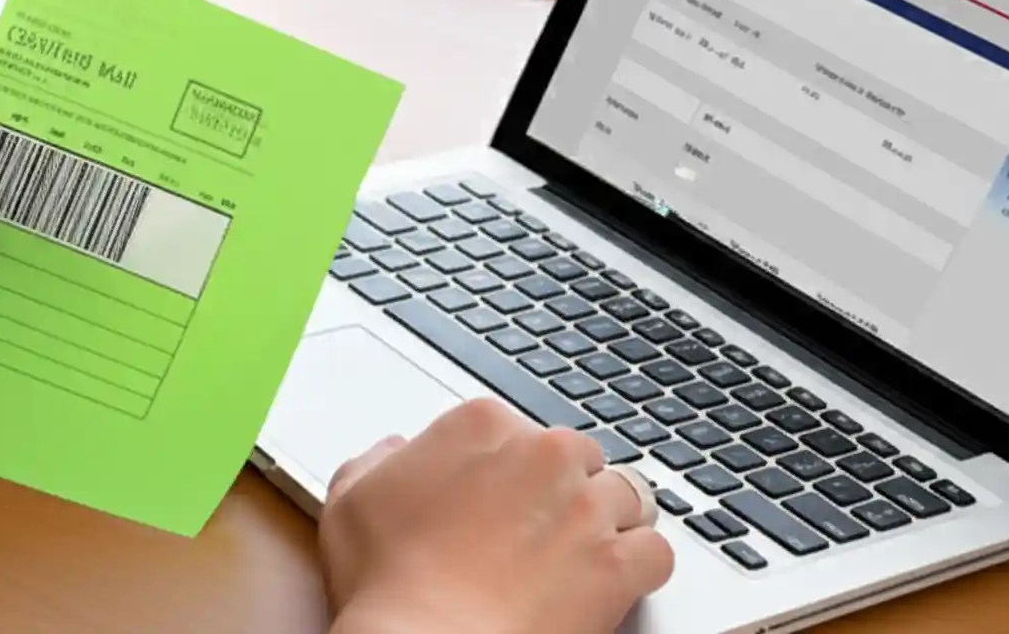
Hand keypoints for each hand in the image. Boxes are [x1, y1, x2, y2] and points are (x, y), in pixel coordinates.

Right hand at [320, 399, 673, 633]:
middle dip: (560, 491)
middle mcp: (542, 454)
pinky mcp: (617, 563)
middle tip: (532, 534)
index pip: (517, 429)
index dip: (508, 469)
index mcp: (482, 424)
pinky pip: (655, 550)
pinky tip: (613, 581)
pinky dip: (640, 565)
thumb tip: (397, 450)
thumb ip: (379, 460)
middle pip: (575, 456)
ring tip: (576, 557)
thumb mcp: (353, 501)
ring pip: (624, 495)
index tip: (495, 500)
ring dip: (606, 521)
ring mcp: (585, 506)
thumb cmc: (385, 582)